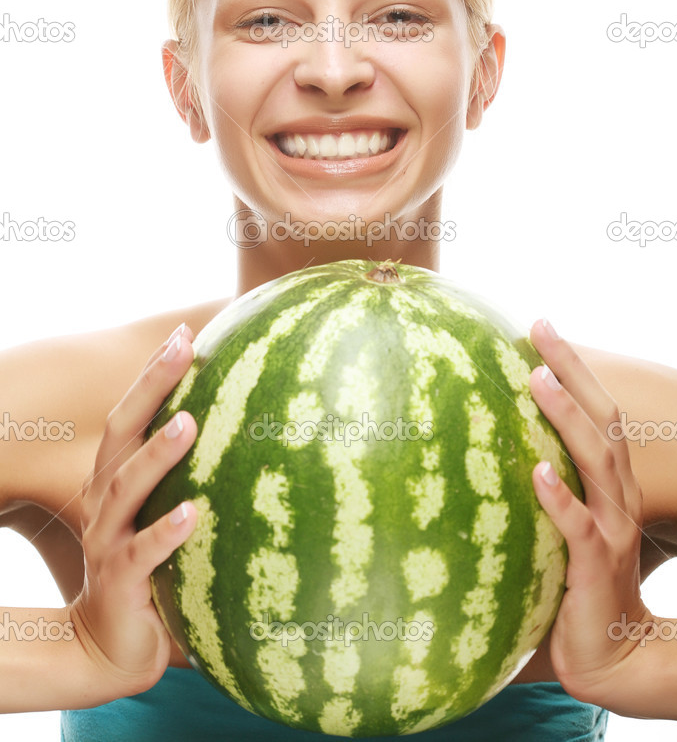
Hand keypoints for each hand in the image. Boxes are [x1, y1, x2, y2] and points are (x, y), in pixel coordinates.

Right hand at [68, 323, 198, 701]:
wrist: (111, 648)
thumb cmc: (153, 571)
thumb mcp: (171, 516)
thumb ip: (201, 480)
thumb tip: (266, 438)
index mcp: (117, 481)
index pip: (132, 415)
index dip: (153, 373)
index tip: (185, 332)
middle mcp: (105, 503)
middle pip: (120, 432)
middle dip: (149, 386)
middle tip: (182, 347)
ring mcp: (107, 541)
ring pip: (125, 488)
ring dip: (157, 454)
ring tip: (190, 424)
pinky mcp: (118, 582)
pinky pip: (140, 554)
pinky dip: (164, 532)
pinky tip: (193, 513)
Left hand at [528, 318, 656, 712]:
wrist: (609, 655)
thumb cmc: (575, 581)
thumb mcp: (561, 524)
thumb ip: (537, 487)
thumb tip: (479, 449)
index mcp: (608, 484)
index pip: (597, 412)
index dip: (574, 367)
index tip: (541, 326)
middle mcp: (616, 496)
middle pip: (604, 420)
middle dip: (574, 370)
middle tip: (543, 328)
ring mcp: (611, 528)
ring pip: (597, 461)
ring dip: (568, 417)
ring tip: (539, 380)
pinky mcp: (596, 565)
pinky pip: (579, 526)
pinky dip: (560, 497)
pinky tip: (537, 471)